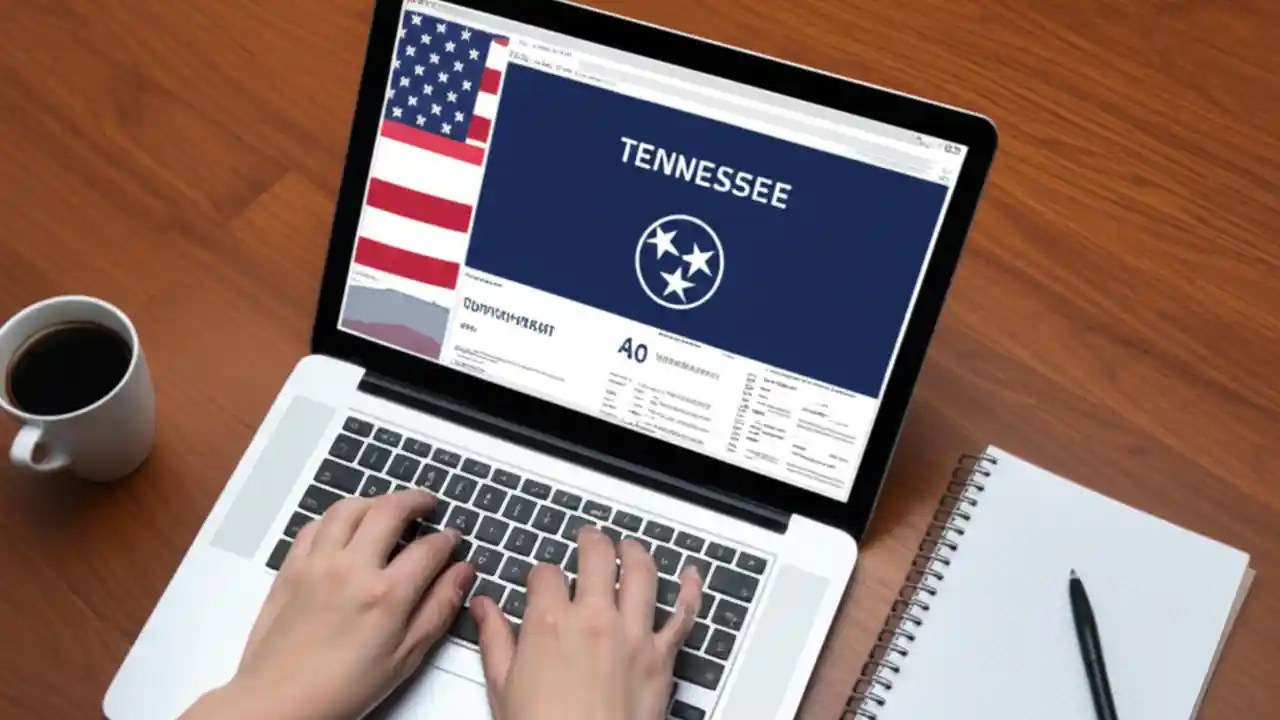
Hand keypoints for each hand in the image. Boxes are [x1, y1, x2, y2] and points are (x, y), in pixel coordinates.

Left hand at [182, 491, 473, 719]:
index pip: (429, 547)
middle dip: (416, 500)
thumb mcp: (405, 656)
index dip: (448, 539)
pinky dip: (336, 518)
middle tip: (427, 503)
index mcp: (387, 594)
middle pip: (390, 509)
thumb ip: (438, 608)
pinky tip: (346, 526)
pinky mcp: (291, 567)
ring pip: (350, 507)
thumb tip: (462, 573)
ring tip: (388, 507)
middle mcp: (352, 568)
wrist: (279, 701)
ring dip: (375, 501)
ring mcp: (317, 563)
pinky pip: (315, 525)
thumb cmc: (342, 689)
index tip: (452, 539)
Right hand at [472, 527, 702, 719]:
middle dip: (591, 541)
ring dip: (634, 551)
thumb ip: (495, 640)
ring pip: (641, 571)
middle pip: (597, 555)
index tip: (543, 582)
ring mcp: (633, 634)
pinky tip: (690, 574)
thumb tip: (483, 607)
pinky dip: (689, 590)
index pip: (546, 574)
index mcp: (550, 623)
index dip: (542, 574)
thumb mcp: (503, 688)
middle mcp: (595, 619)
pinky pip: (682, 614)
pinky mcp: (662, 656)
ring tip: (628, 546)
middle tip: (589, 539)